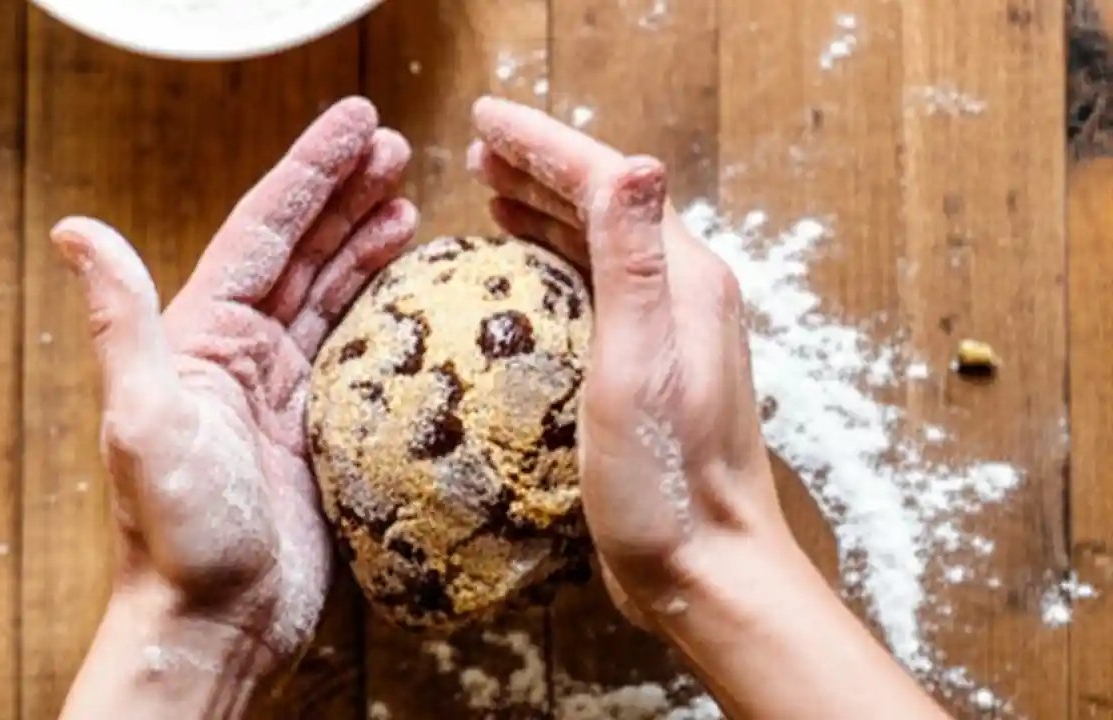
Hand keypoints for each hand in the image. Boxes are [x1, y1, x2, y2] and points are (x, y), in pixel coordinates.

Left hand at [52, 97, 415, 712]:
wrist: (216, 623)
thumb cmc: (175, 534)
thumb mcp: (142, 420)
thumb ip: (123, 323)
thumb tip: (77, 230)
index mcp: (204, 337)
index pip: (266, 232)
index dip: (313, 172)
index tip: (359, 125)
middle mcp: (242, 353)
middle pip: (304, 252)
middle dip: (348, 195)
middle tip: (397, 148)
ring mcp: (283, 392)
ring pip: (331, 295)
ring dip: (366, 245)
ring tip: (409, 201)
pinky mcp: (320, 430)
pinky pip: (356, 351)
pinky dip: (382, 311)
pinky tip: (409, 288)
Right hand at [469, 96, 948, 719]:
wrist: (708, 569)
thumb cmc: (667, 484)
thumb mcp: (638, 368)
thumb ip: (633, 263)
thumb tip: (631, 162)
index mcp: (681, 281)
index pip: (607, 181)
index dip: (542, 143)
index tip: (484, 120)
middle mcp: (682, 295)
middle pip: (607, 205)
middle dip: (543, 168)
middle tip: (481, 149)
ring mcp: (671, 334)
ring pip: (601, 247)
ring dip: (548, 213)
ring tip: (495, 196)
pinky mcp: (652, 373)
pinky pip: (598, 293)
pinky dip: (557, 266)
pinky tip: (528, 278)